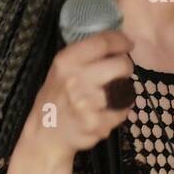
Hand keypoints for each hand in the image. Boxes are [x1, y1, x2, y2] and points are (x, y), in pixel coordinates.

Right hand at [16, 29, 135, 166]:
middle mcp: (75, 79)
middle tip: (119, 73)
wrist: (45, 133)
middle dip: (125, 68)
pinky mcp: (94, 123)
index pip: (103, 42)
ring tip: (108, 96)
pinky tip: (104, 113)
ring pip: (125, 89)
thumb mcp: (63, 68)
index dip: (121, 41)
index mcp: (67, 60)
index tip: (128, 44)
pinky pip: (122, 111)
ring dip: (122, 93)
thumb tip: (118, 41)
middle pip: (122, 65)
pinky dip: (118, 112)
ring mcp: (85, 102)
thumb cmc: (58, 96)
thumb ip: (87, 54)